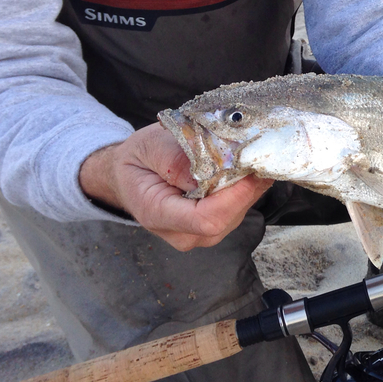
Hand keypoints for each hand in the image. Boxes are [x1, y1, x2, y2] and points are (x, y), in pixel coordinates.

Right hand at [78, 122, 272, 251]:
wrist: (129, 175)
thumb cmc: (138, 160)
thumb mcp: (149, 147)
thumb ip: (178, 160)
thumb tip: (214, 170)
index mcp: (158, 215)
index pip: (207, 220)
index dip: (235, 196)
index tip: (251, 167)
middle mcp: (183, 234)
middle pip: (228, 217)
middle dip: (245, 185)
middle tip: (253, 150)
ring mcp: (202, 234)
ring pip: (239, 212)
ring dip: (248, 184)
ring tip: (244, 155)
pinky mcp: (217, 225)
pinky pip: (240, 208)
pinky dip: (246, 186)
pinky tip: (242, 166)